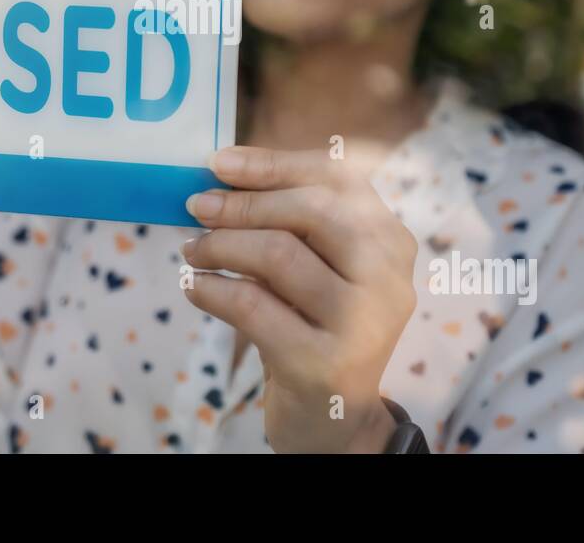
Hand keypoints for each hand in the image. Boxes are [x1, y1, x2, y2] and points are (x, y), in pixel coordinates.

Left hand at [180, 145, 417, 452]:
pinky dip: (211, 289)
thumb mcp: (316, 268)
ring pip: (277, 253)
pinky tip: (194, 288)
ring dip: (220, 245)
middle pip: (308, 209)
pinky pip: (252, 305)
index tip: (218, 162)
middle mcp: (389, 275)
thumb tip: (220, 179)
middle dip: (241, 204)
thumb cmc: (314, 326)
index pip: (335, 177)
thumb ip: (287, 223)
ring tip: (193, 251)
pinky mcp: (325, 363)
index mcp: (390, 239)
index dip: (272, 163)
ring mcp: (362, 322)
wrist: (336, 420)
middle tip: (195, 208)